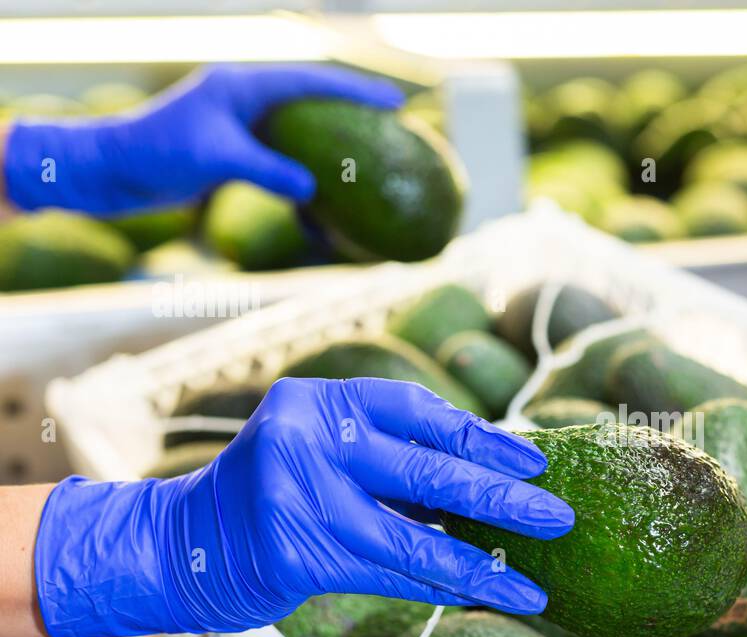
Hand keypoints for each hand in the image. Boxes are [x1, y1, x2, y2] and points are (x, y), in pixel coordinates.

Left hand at [2, 64, 402, 214]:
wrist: (109, 170)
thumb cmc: (155, 154)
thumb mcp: (217, 160)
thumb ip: (268, 171)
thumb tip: (314, 192)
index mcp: (242, 86)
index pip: (311, 81)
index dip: (355, 90)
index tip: (394, 102)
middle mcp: (244, 100)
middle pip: (312, 102)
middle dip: (353, 114)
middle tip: (394, 129)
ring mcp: (238, 126)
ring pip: (298, 133)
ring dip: (332, 148)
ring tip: (369, 164)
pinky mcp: (232, 153)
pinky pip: (281, 161)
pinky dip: (304, 179)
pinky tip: (323, 203)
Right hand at [35, 378, 574, 636]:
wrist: (179, 542)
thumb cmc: (273, 491)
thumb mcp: (320, 447)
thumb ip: (388, 453)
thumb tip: (493, 472)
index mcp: (319, 401)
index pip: (418, 410)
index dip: (482, 437)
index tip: (535, 460)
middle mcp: (307, 441)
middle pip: (427, 471)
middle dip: (501, 497)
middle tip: (558, 516)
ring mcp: (298, 500)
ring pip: (414, 537)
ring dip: (482, 564)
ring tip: (535, 584)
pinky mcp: (296, 557)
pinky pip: (388, 575)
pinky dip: (440, 588)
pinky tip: (484, 598)